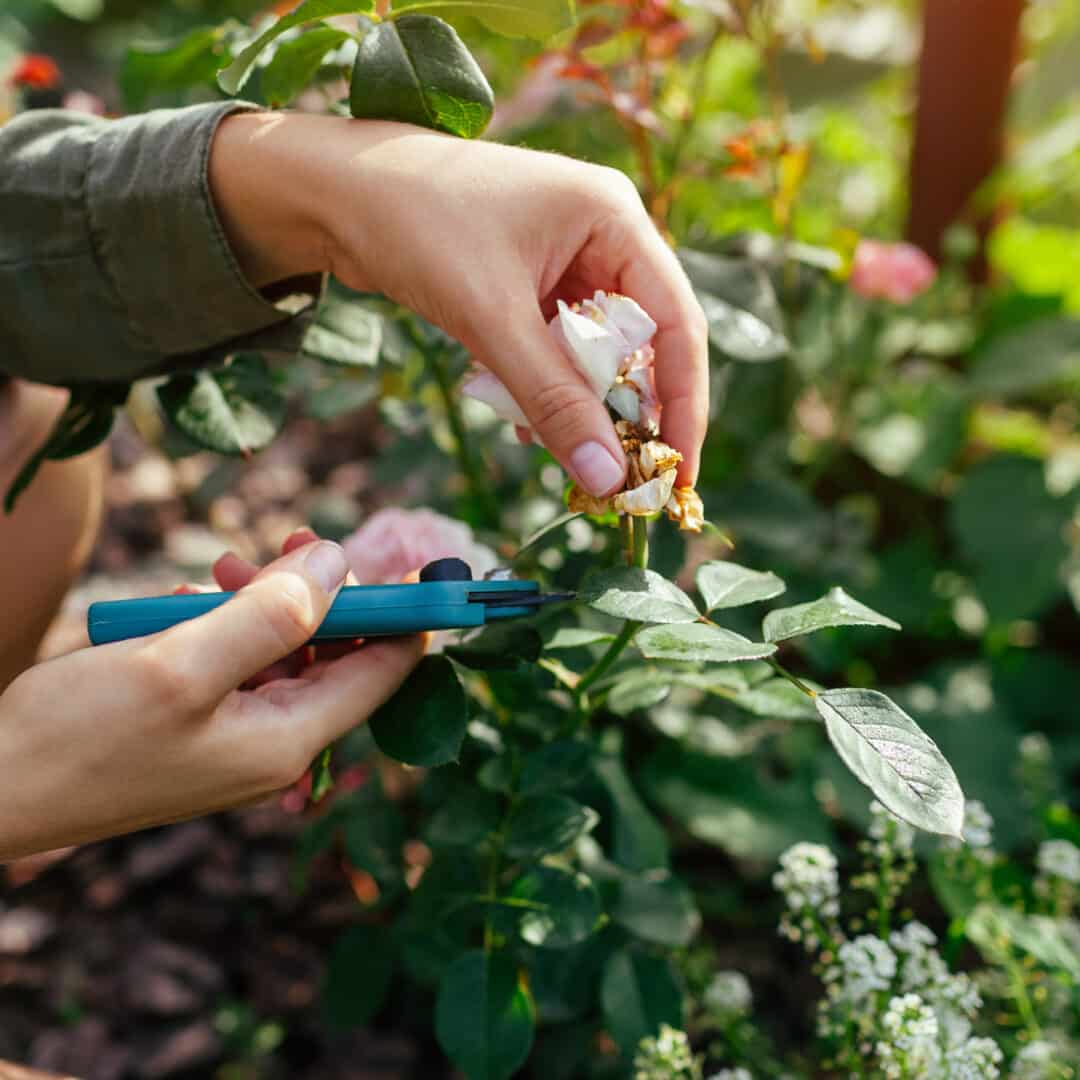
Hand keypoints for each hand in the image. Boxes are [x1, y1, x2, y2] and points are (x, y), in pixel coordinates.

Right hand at [0, 537, 422, 859]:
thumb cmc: (79, 735)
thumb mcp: (181, 665)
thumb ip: (271, 615)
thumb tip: (339, 564)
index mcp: (288, 740)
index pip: (384, 672)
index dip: (406, 614)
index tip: (415, 560)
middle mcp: (275, 744)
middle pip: (337, 653)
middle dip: (318, 593)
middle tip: (289, 540)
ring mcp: (239, 736)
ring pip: (285, 649)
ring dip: (265, 601)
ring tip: (224, 568)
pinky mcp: (204, 724)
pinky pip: (241, 663)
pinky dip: (227, 624)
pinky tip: (189, 601)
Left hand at [208, 113, 708, 494]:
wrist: (332, 192)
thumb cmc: (416, 226)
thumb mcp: (492, 319)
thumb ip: (553, 400)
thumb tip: (608, 479)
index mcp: (613, 218)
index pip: (675, 324)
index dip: (683, 404)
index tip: (678, 471)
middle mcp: (601, 235)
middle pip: (641, 343)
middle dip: (628, 412)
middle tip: (622, 479)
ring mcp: (565, 260)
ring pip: (595, 354)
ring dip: (580, 406)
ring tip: (564, 454)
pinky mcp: (529, 284)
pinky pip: (557, 351)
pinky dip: (546, 389)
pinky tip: (525, 422)